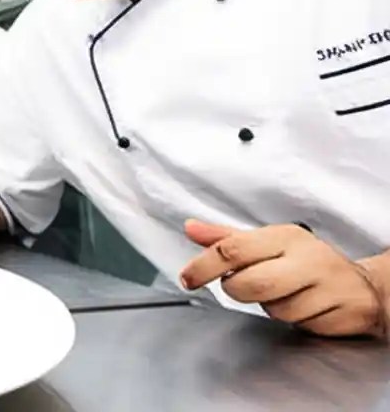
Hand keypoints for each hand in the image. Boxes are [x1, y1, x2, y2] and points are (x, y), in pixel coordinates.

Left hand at [180, 220, 386, 338]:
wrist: (363, 286)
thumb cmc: (305, 261)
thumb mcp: (267, 242)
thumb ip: (227, 239)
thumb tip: (191, 228)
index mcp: (284, 237)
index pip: (233, 249)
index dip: (204, 266)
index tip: (188, 279)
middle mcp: (307, 258)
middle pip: (251, 284)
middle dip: (238, 290)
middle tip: (244, 286)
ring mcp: (328, 286)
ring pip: (276, 310)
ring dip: (272, 307)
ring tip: (286, 293)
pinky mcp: (341, 311)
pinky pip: (301, 325)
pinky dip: (297, 320)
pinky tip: (307, 306)